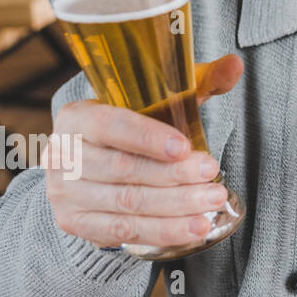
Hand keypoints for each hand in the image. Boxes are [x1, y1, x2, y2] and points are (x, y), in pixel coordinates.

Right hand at [45, 55, 241, 249]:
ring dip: (175, 207)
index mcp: (77, 117)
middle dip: (174, 176)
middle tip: (213, 175)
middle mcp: (62, 155)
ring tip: (212, 203)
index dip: (148, 138)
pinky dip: (162, 230)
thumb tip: (235, 65)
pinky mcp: (75, 221)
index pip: (110, 126)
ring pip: (126, 203)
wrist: (96, 159)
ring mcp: (64, 192)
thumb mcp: (160, 100)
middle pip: (123, 169)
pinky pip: (122, 231)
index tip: (185, 147)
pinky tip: (193, 228)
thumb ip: (197, 82)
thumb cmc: (136, 125)